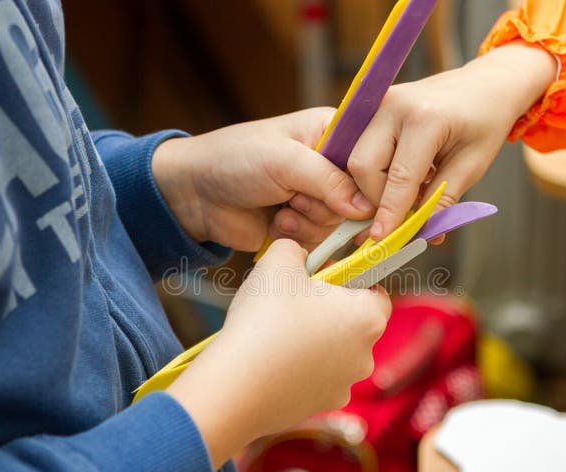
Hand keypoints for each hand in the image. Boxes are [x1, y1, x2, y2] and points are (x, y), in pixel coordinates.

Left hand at [151, 109, 374, 251]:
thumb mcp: (284, 160)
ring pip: (338, 225)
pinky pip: (319, 242)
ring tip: (280, 210)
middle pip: (357, 200)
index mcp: (331, 134)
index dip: (366, 183)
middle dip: (323, 206)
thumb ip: (328, 180)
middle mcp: (329, 166)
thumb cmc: (235, 159)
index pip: (370, 160)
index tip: (351, 197)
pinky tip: (275, 224)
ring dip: (307, 223)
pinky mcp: (303, 225)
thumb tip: (366, 208)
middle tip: (294, 197)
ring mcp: (316, 197)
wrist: (195, 193)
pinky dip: (296, 237)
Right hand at [166, 239, 390, 467]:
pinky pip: (314, 377)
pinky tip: (269, 360)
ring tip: (275, 332)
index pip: (377, 290)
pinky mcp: (319, 406)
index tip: (322, 276)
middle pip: (354, 322)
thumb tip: (299, 255)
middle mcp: (365, 355)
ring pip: (333, 351)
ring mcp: (343, 385)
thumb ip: (296, 248)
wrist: (236, 385)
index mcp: (368, 318)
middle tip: (292, 300)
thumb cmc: (265, 319)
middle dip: (328, 309)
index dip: (350, 278)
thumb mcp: (278, 261)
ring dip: (312, 339)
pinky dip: (298, 368)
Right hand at [348, 40, 556, 240]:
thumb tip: (422, 235)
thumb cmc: (485, 122)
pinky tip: (401, 173)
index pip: (399, 178)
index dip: (390, 212)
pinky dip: (376, 170)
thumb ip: (442, 200)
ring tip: (409, 189)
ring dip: (376, 184)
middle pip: (363, 167)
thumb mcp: (472, 166)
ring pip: (356, 159)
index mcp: (426, 119)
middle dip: (377, 198)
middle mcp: (394, 105)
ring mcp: (380, 103)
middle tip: (401, 212)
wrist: (486, 83)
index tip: (381, 238)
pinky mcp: (373, 107)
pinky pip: (361, 147)